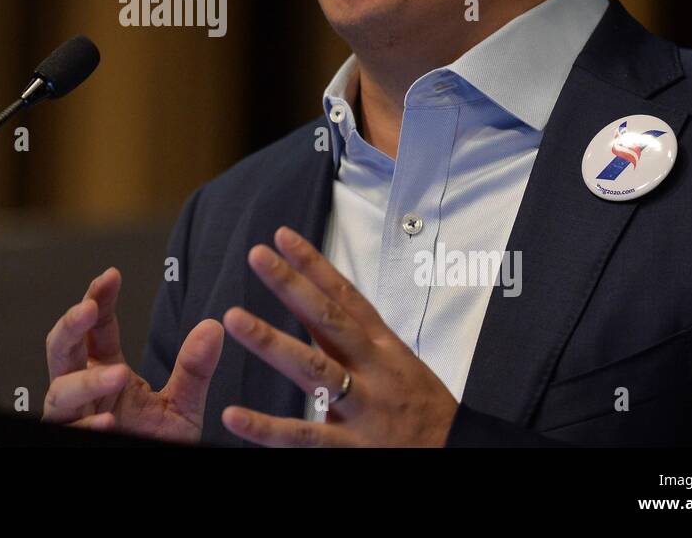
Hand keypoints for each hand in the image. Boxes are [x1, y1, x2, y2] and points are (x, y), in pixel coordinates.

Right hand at [42, 267, 223, 442]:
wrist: (156, 479)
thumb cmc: (159, 446)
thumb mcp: (183, 408)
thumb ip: (194, 370)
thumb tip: (213, 327)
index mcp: (106, 372)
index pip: (95, 328)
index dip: (99, 298)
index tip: (112, 275)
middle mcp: (83, 391)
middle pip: (61, 348)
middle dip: (70, 325)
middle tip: (88, 308)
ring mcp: (74, 418)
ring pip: (60, 391)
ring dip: (87, 382)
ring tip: (117, 376)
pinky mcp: (73, 441)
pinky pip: (70, 430)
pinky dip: (87, 426)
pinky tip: (107, 422)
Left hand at [222, 226, 458, 446]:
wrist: (459, 454)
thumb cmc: (424, 411)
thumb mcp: (399, 365)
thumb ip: (358, 342)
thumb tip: (319, 308)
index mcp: (383, 347)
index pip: (345, 297)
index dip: (314, 265)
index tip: (282, 237)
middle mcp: (373, 370)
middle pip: (328, 320)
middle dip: (291, 285)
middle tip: (257, 256)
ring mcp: (363, 407)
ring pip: (312, 370)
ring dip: (271, 342)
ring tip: (233, 318)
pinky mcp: (353, 448)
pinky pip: (304, 437)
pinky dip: (266, 429)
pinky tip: (233, 415)